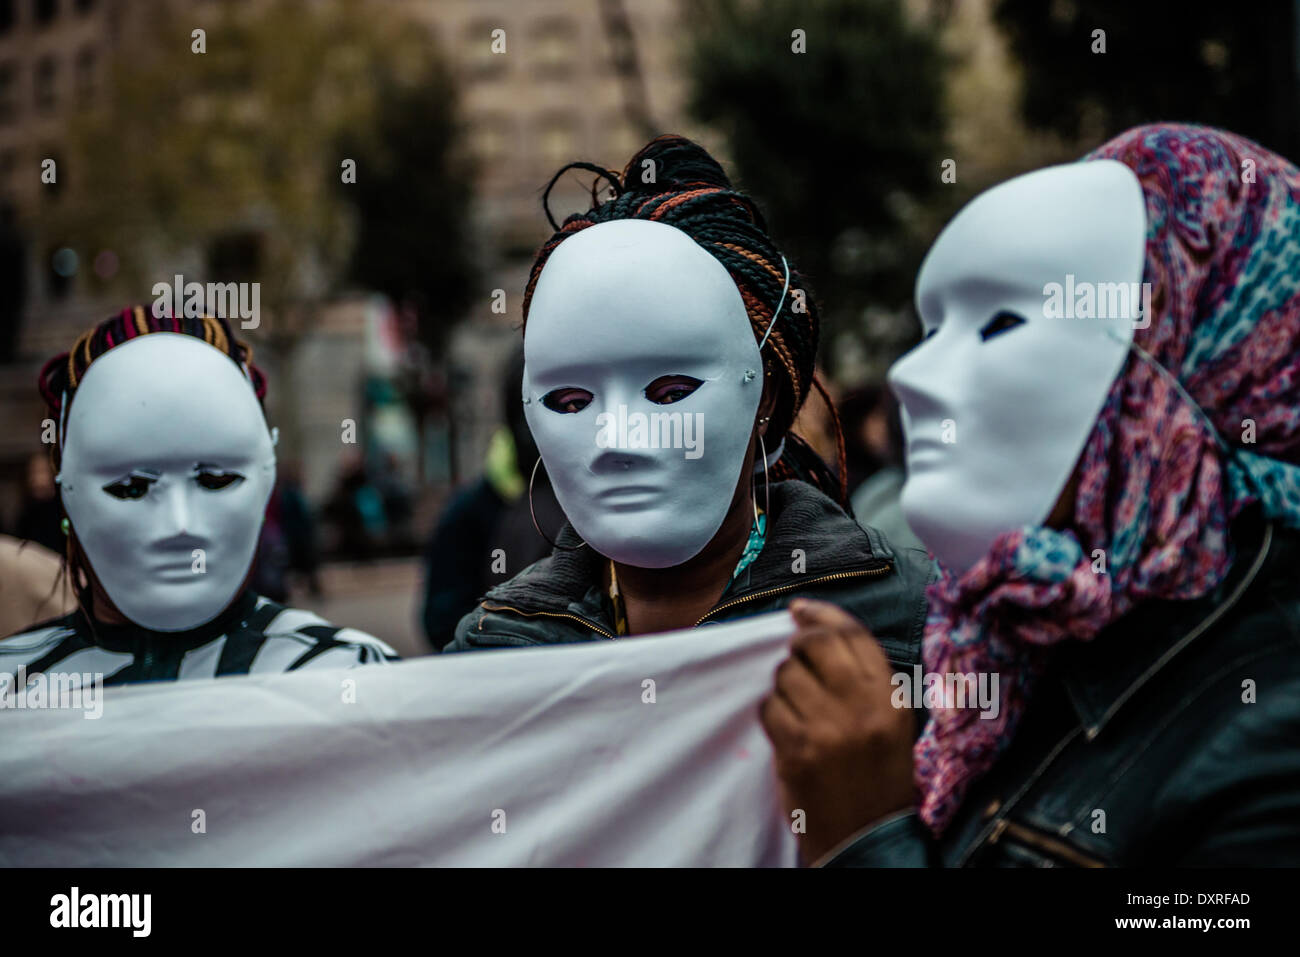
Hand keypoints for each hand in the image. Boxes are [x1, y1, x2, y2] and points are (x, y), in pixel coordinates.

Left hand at [759, 598, 915, 864]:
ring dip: (784, 685)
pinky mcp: (797, 750)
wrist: (866, 837)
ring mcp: (828, 728)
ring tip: (800, 709)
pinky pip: (769, 707)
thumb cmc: (878, 776)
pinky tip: (789, 731)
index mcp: (890, 696)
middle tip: (795, 654)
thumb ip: (864, 677)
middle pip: (815, 644)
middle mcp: (862, 707)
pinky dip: (772, 715)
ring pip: (786, 675)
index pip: (852, 634)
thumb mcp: (892, 721)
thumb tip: (818, 627)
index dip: (821, 614)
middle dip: (798, 643)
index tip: (800, 609)